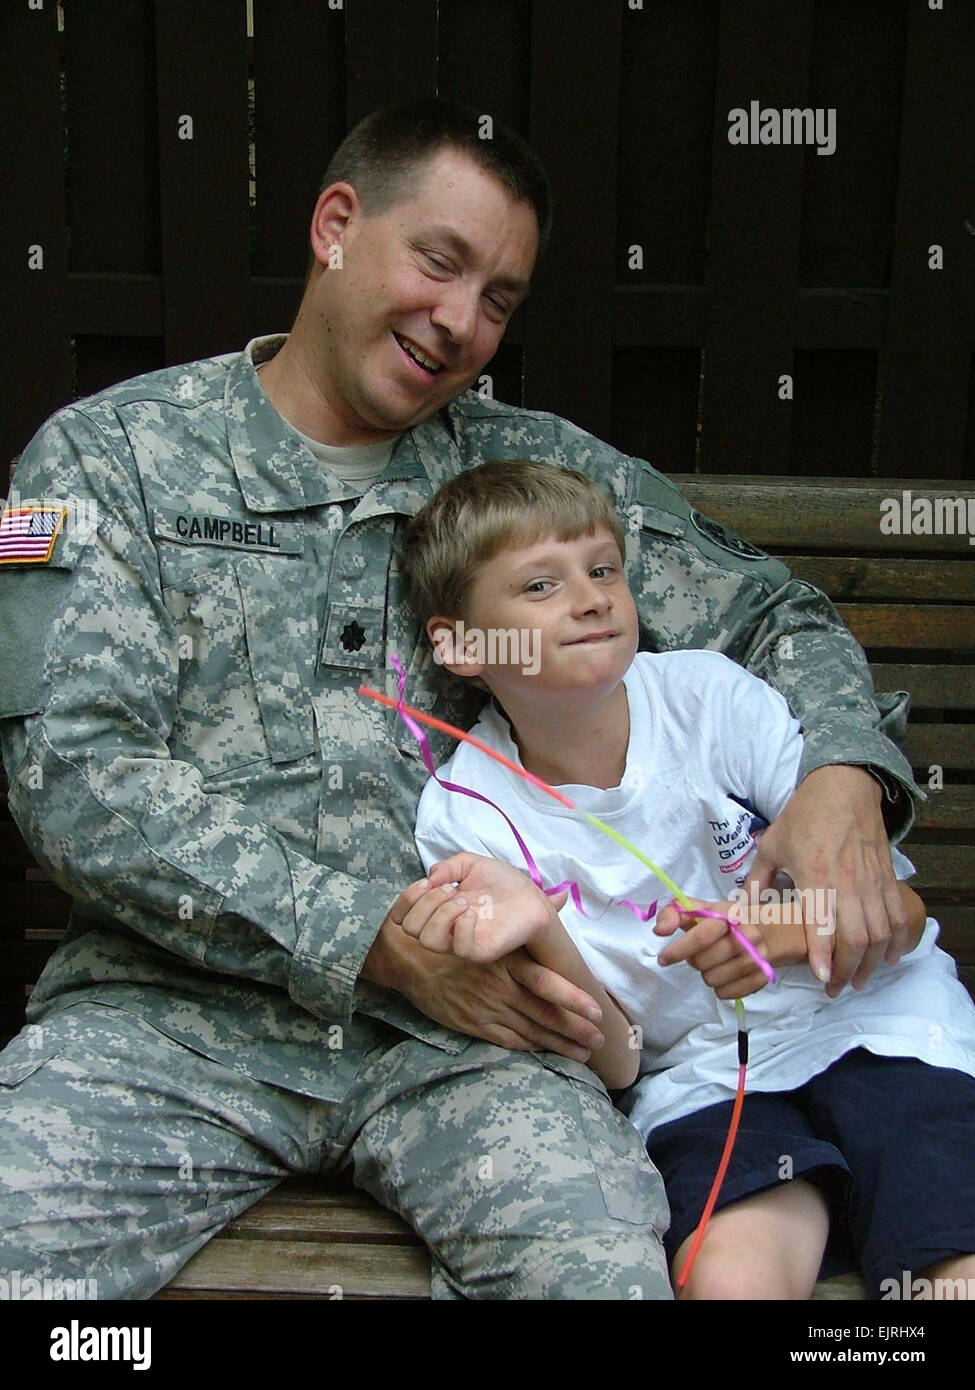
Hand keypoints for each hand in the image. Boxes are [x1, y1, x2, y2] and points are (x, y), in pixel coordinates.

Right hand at [363, 872, 603, 1060]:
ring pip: (529, 1031)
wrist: (407, 954)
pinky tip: (546, 1051)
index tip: (596, 1010)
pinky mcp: (472, 1023)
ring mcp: (486, 1008)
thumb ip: (529, 910)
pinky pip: (506, 1040)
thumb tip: (563, 897)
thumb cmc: (451, 928)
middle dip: (575, 1030)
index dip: (573, 999)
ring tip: (583, 1054)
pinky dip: (529, 1047)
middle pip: (545, 1014)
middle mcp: (500, 988)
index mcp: (506, 961)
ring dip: (558, 1044)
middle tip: (601, 1042)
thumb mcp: (487, 914)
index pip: (546, 984)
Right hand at [402, 853, 568, 963]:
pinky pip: (460, 949)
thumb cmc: (503, 883)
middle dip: (426, 902)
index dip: (406, 898)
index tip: (428, 882)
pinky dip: (462, 927)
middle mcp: (445, 930)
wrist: (533, 898)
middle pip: (410, 927)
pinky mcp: (481, 951)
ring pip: (428, 941)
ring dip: (441, 914)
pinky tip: (474, 913)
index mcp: (437, 911)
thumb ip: (448, 866)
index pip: (402, 916)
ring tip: (463, 901)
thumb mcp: (471, 864)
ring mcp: (461, 942)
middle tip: (451, 889)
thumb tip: (431, 878)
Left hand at [655, 897, 766, 998]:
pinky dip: (719, 988)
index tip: (663, 959)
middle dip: (694, 960)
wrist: (762, 930)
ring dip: (706, 974)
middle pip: (703, 962)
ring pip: (713, 980)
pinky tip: (723, 974)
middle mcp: (747, 936)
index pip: (701, 937)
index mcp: (729, 915)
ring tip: (714, 962)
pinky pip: (726, 994)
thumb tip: (659, 930)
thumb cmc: (722, 921)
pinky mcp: (762, 978)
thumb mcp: (699, 909)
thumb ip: (674, 913)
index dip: (678, 949)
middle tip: (700, 953)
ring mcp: (758, 958)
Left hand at [744, 765, 908, 996]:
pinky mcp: (887, 877)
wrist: (844, 787)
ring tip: (858, 980)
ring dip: (871, 962)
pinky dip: (897, 941)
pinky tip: (887, 957)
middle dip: (848, 971)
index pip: (824, 925)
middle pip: (858, 939)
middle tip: (836, 988)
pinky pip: (898, 916)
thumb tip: (740, 912)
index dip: (825, 956)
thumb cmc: (804, 816)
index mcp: (817, 876)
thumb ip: (756, 882)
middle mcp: (849, 883)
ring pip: (881, 933)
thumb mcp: (772, 845)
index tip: (822, 980)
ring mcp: (872, 881)